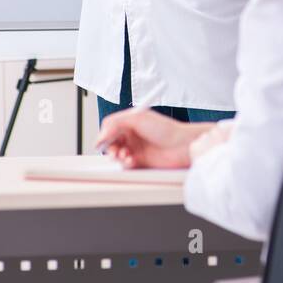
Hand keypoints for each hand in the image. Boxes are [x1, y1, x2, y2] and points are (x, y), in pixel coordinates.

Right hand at [96, 107, 214, 168]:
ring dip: (118, 155)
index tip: (103, 141)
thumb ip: (116, 124)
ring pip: (117, 153)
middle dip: (110, 147)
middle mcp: (133, 134)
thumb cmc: (166, 129)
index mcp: (131, 121)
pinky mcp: (141, 160)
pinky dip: (126, 163)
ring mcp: (136, 147)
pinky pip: (125, 164)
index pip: (110, 126)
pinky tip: (132, 161)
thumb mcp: (138, 118)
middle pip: (111, 141)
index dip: (105, 134)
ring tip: (125, 155)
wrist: (182, 145)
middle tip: (114, 151)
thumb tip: (100, 135)